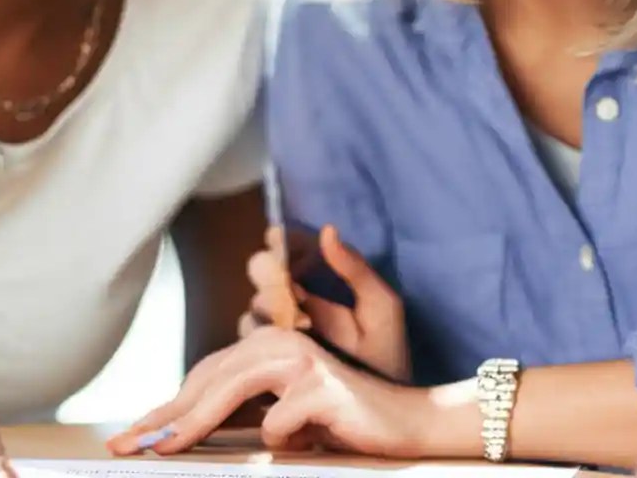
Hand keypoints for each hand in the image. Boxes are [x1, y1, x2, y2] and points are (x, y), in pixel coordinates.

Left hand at [106, 327, 433, 457]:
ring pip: (230, 391)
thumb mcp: (282, 412)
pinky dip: (279, 440)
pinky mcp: (323, 388)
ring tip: (163, 449)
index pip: (204, 376)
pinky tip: (300, 444)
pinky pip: (277, 422)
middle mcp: (280, 344)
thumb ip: (240, 408)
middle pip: (209, 381)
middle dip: (165, 417)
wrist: (404, 424)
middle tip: (127, 446)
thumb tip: (178, 428)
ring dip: (193, 424)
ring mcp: (303, 363)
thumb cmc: (337, 422)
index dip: (165, 407)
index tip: (130, 437)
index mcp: (266, 345)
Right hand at [240, 225, 410, 381]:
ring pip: (254, 308)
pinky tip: (291, 343)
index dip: (279, 240)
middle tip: (289, 287)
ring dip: (269, 308)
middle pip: (262, 274)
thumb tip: (328, 229)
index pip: (288, 250)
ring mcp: (278, 334)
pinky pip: (249, 344)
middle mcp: (293, 304)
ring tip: (300, 321)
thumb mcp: (380, 306)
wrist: (384, 408)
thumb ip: (356, 269)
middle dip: (270, 274)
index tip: (276, 237)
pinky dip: (263, 337)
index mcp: (318, 284)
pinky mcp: (269, 363)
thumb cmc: (386, 354)